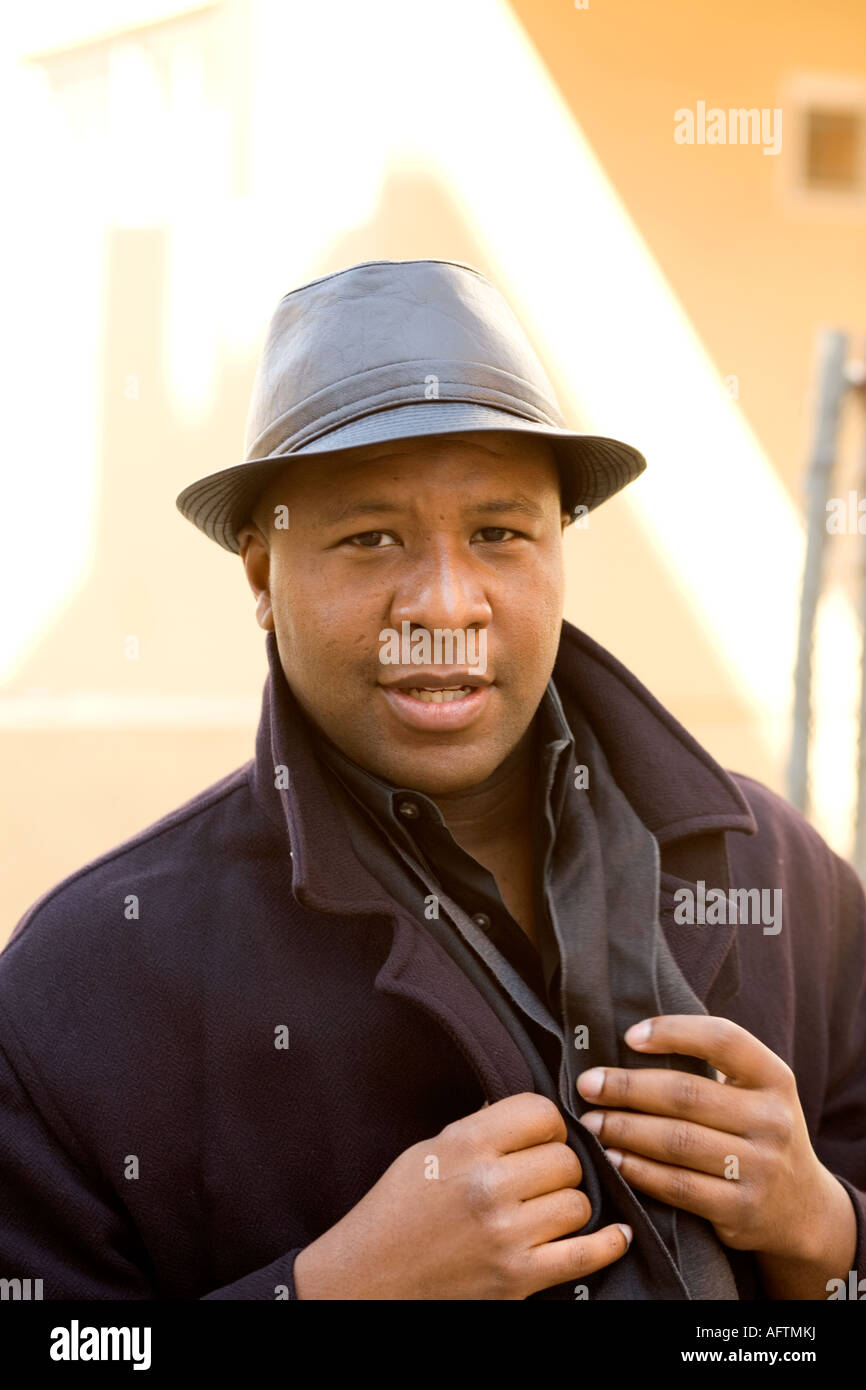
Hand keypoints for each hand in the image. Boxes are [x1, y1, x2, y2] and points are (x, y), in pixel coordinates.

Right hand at [293, 1092, 631, 1298]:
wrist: (369, 1277)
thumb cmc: (397, 1209)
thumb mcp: (430, 1150)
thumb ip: (480, 1128)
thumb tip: (529, 1112)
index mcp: (466, 1145)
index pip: (542, 1113)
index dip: (548, 1124)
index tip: (541, 1137)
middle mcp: (489, 1186)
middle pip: (566, 1159)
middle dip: (559, 1166)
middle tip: (539, 1177)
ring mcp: (507, 1235)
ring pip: (579, 1203)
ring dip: (569, 1205)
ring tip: (546, 1209)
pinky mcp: (518, 1278)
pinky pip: (584, 1254)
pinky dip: (607, 1245)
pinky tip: (615, 1235)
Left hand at [575, 1015, 856, 1296]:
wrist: (803, 1209)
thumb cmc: (757, 1132)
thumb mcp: (755, 1092)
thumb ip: (711, 1067)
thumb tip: (629, 1042)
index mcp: (775, 1078)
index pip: (723, 1039)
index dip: (673, 1032)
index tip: (628, 1036)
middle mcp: (772, 1120)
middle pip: (686, 1094)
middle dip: (627, 1087)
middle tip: (587, 1084)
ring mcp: (760, 1167)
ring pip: (676, 1142)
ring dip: (624, 1129)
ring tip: (590, 1121)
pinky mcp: (741, 1209)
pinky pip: (677, 1186)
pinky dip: (638, 1170)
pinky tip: (612, 1158)